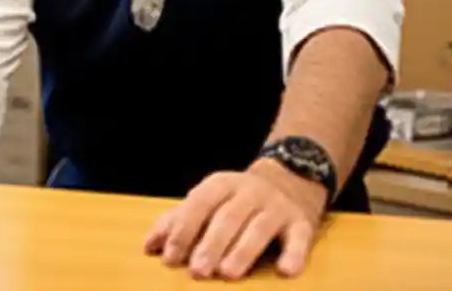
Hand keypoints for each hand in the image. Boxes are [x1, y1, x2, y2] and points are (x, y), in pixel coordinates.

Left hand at [144, 160, 327, 279]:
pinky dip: (294, 253)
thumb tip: (149, 247)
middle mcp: (249, 192)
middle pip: (228, 218)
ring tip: (228, 274)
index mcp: (220, 185)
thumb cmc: (236, 199)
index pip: (198, 205)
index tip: (169, 258)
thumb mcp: (207, 201)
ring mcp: (277, 206)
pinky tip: (286, 270)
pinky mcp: (302, 222)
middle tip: (198, 271)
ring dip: (243, 251)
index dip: (183, 231)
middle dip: (211, 244)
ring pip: (259, 228)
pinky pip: (300, 238)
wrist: (289, 178)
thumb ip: (178, 221)